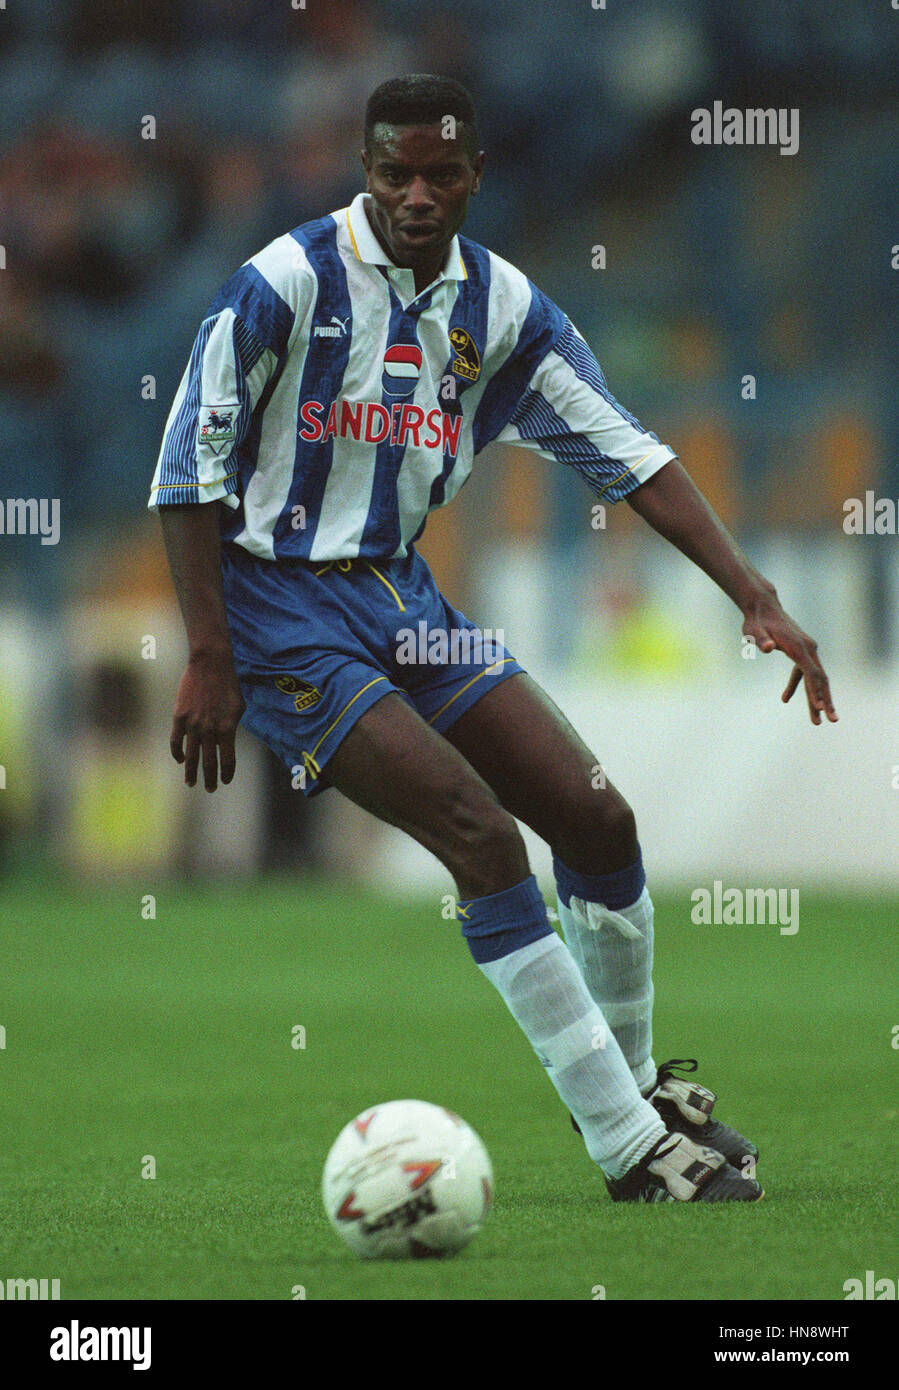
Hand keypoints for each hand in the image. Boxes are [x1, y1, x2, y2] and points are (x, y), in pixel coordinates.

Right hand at [170, 650, 245, 789]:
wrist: (210, 666)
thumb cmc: (229, 685)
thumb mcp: (239, 708)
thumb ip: (232, 727)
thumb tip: (227, 742)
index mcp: (227, 729)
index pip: (227, 760)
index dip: (227, 774)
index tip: (225, 781)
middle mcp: (209, 730)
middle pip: (209, 763)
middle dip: (209, 779)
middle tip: (210, 790)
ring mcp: (192, 725)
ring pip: (190, 756)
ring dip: (191, 772)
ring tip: (191, 783)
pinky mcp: (179, 718)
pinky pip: (176, 741)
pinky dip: (177, 753)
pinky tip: (179, 761)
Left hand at [742, 593, 836, 725]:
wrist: (762, 607)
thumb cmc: (756, 621)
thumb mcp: (753, 631)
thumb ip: (760, 640)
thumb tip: (768, 648)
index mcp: (799, 647)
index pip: (811, 673)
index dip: (816, 691)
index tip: (820, 707)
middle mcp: (808, 648)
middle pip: (820, 678)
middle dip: (825, 701)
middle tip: (832, 721)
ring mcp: (808, 649)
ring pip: (816, 677)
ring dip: (818, 698)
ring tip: (818, 720)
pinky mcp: (802, 651)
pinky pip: (804, 672)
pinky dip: (799, 686)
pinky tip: (784, 699)